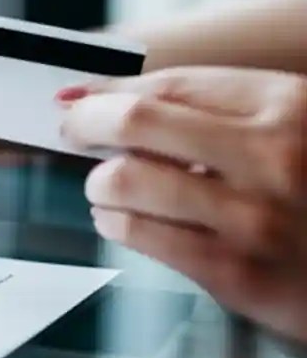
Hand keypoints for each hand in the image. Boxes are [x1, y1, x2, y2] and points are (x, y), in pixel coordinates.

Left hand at [58, 67, 306, 339]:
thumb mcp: (303, 129)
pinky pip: (141, 235)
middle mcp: (273, 156)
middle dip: (88, 121)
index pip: (172, 84)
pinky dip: (115, 221)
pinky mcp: (236, 273)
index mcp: (292, 107)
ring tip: (106, 183)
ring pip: (126, 181)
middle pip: (137, 121)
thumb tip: (124, 97)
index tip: (81, 93)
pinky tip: (119, 218)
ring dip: (101, 180)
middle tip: (73, 127)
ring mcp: (252, 217)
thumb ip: (230, 113)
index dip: (112, 87)